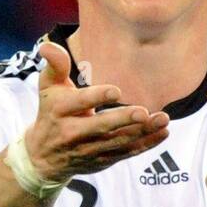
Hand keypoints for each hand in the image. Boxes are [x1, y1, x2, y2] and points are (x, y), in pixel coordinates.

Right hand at [23, 42, 168, 180]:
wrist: (44, 157)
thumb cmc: (51, 112)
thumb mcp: (48, 87)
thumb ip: (55, 65)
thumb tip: (48, 46)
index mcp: (59, 110)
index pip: (79, 102)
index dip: (97, 97)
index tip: (117, 91)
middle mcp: (73, 132)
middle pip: (100, 127)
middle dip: (123, 120)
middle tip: (143, 113)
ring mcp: (88, 149)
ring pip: (118, 142)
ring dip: (142, 132)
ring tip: (163, 119)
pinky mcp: (102, 161)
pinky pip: (126, 153)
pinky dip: (146, 144)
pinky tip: (163, 133)